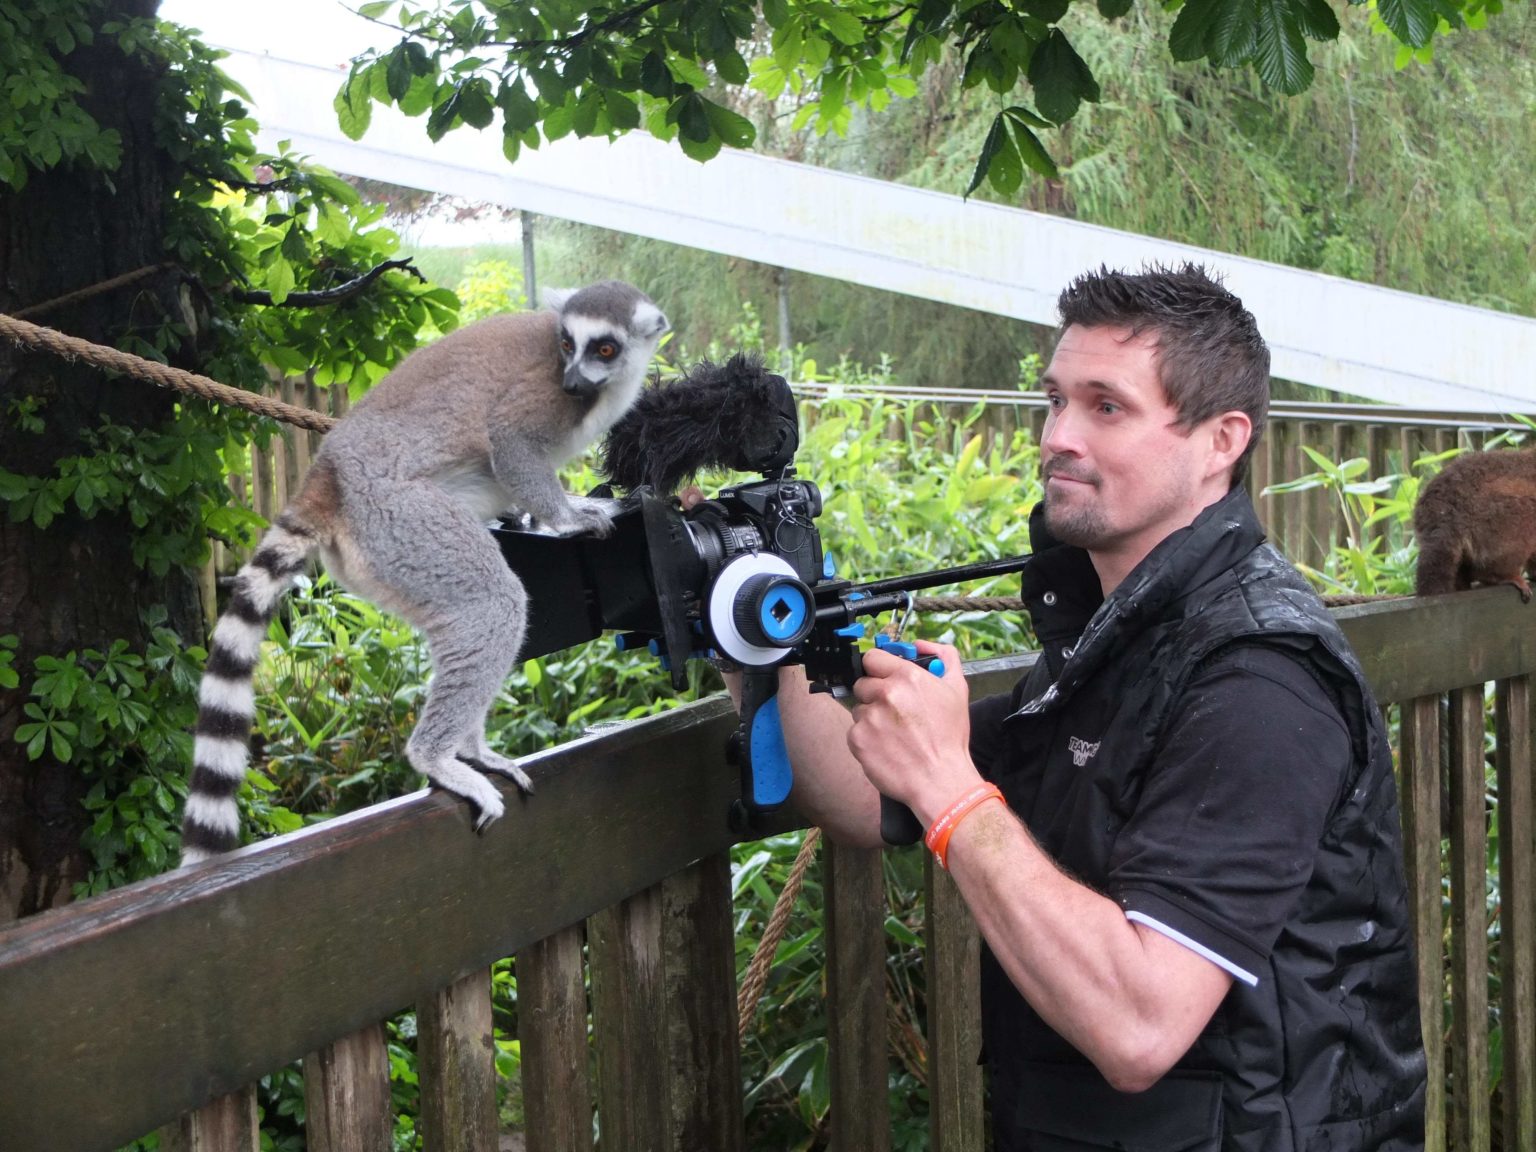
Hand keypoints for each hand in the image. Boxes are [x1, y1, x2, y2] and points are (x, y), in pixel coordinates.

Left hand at [846, 639, 980, 824]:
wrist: (940, 781)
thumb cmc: (949, 738)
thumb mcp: (957, 690)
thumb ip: (944, 657)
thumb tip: (921, 644)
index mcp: (908, 677)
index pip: (873, 657)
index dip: (878, 668)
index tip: (883, 677)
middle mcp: (885, 694)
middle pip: (863, 683)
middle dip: (875, 695)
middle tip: (894, 712)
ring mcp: (868, 717)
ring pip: (859, 708)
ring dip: (871, 717)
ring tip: (894, 734)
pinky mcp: (857, 740)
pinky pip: (855, 731)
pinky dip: (867, 738)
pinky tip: (886, 747)